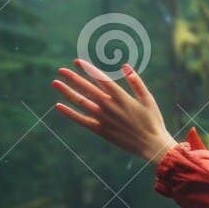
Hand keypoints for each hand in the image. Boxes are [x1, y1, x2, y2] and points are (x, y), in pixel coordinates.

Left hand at [52, 60, 176, 163]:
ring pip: (81, 102)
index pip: (100, 79)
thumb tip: (125, 66)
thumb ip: (136, 82)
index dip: (88, 69)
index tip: (77, 62)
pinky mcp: (100, 130)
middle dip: (73, 78)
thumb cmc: (152, 121)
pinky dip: (70, 113)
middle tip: (61, 70)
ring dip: (67, 92)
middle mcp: (109, 106)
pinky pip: (81, 120)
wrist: (151, 145)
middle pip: (87, 88)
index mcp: (121, 97)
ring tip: (56, 83)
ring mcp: (103, 119)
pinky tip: (59, 106)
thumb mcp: (148, 99)